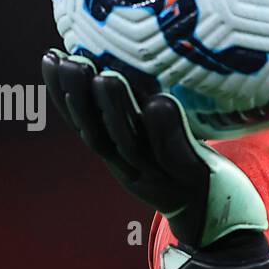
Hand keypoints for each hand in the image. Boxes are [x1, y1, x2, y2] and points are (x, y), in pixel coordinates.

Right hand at [41, 47, 267, 247]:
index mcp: (118, 153)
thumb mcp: (154, 135)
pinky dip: (165, 129)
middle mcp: (132, 166)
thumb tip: (122, 54)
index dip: (62, 93)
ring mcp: (161, 175)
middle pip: (98, 134)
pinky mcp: (192, 179)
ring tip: (106, 77)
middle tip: (70, 61)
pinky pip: (176, 154)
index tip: (51, 57)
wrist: (217, 213)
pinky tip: (159, 101)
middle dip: (79, 98)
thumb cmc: (183, 164)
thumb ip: (139, 104)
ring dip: (115, 111)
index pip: (83, 122)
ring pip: (131, 145)